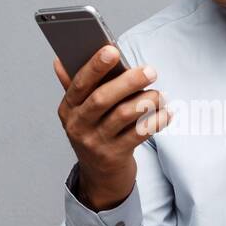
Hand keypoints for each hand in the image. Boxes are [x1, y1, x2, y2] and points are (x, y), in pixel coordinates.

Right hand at [53, 45, 172, 209]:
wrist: (99, 176)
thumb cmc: (93, 132)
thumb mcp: (79, 111)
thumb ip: (74, 85)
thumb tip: (60, 60)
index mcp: (68, 108)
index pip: (79, 83)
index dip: (95, 66)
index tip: (112, 50)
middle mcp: (78, 126)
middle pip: (102, 99)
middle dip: (128, 82)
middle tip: (150, 71)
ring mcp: (96, 142)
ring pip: (123, 116)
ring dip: (145, 101)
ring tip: (159, 94)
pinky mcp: (114, 156)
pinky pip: (139, 134)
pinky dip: (155, 121)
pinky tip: (166, 112)